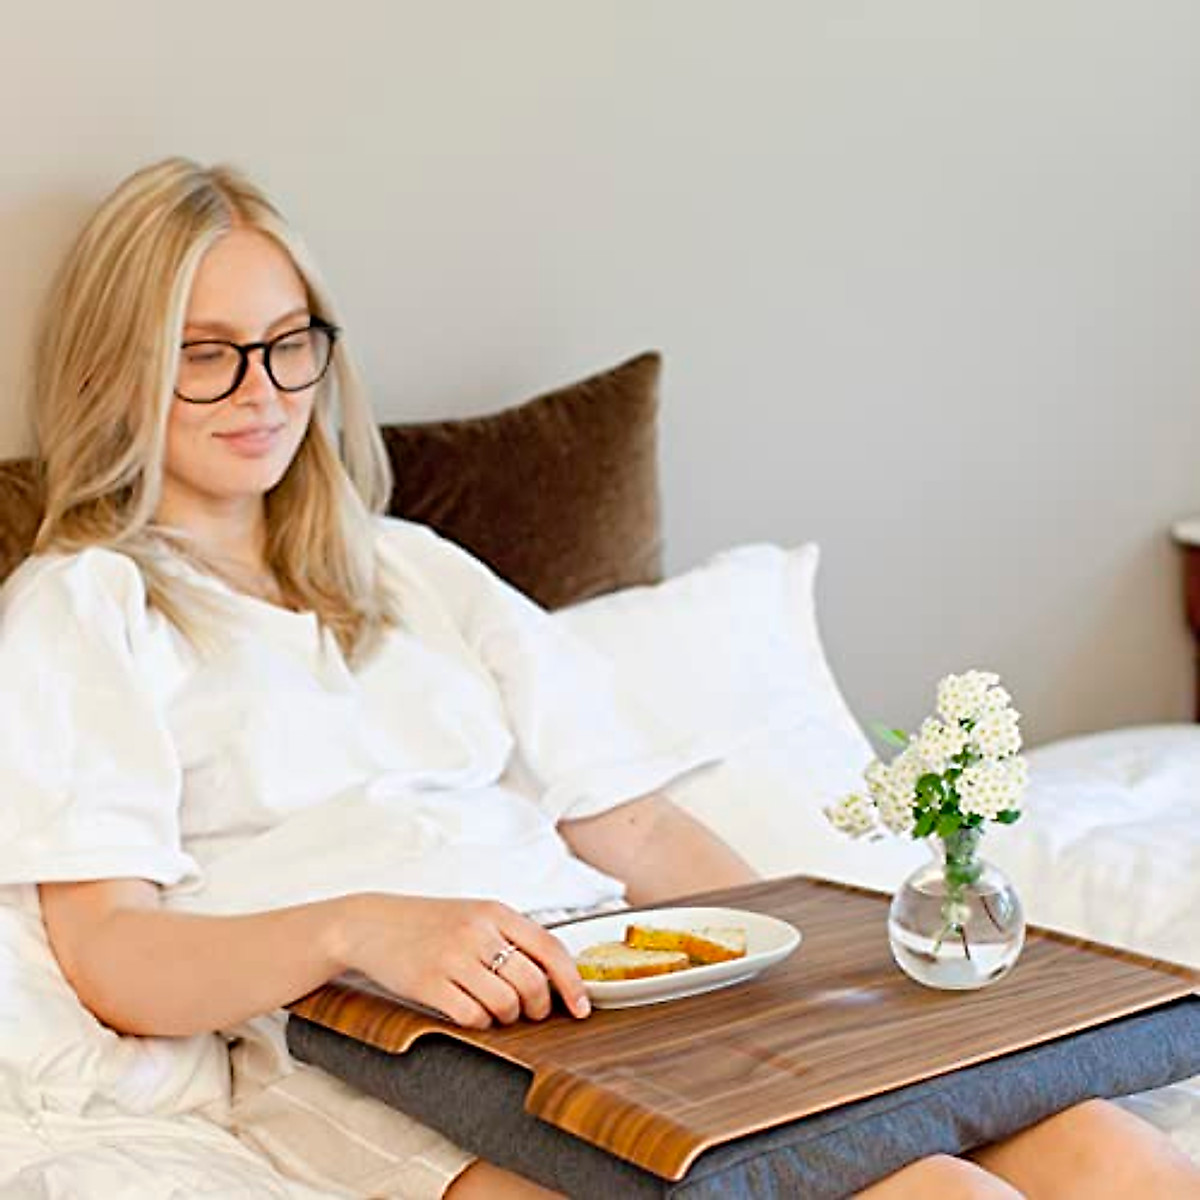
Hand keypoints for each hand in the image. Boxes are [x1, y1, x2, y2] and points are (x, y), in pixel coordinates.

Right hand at [333, 894, 589, 1028]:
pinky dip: (480, 1022)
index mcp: (495, 912)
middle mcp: (477, 931)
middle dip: (538, 1007)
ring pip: (506, 1004)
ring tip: (496, 1011)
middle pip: (532, 983)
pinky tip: (472, 1013)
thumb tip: (557, 974)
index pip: (550, 948)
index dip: (572, 982)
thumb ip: (512, 936)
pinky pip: (473, 1017)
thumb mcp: (475, 915)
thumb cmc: (430, 923)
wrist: (372, 924)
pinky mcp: (428, 983)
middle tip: (530, 1012)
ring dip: (508, 1017)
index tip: (582, 1006)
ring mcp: (452, 957)